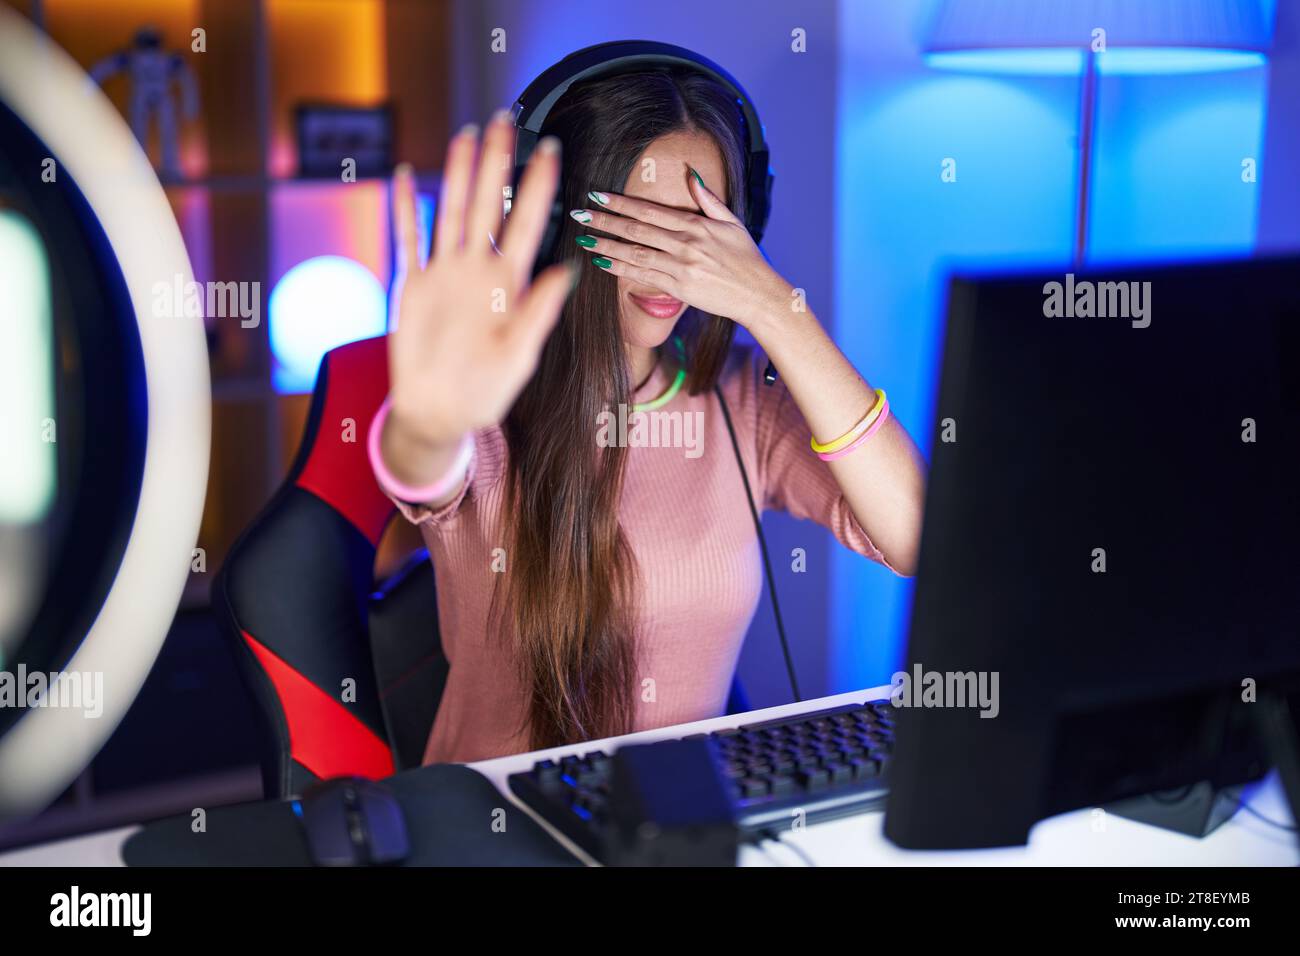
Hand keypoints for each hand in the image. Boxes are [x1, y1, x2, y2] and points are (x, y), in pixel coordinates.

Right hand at [386, 112, 572, 456]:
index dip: (538, 187)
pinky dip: (405, 208)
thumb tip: (569, 271)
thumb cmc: (486, 390)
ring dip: (456, 173)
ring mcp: (445, 273)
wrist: (441, 412)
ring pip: (451, 211)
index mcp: (509, 284)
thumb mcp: (520, 353)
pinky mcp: (413, 284)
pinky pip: (408, 238)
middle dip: (497, 162)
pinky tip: (404, 176)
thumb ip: (540, 311)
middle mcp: (478, 270)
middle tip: (507, 118)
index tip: (550, 150)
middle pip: (488, 203)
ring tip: (466, 134)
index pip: (527, 223)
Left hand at [574, 174, 793, 330]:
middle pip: (636, 228)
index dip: (621, 202)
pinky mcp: (679, 288)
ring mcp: (681, 266)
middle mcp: (685, 243)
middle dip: (605, 220)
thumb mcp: (732, 223)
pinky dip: (621, 268)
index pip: (650, 210)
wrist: (758, 295)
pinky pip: (644, 276)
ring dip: (607, 244)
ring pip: (635, 252)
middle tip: (580, 214)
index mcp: (696, 225)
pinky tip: (602, 262)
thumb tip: (690, 174)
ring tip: (584, 238)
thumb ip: (708, 200)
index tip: (598, 195)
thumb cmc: (747, 260)